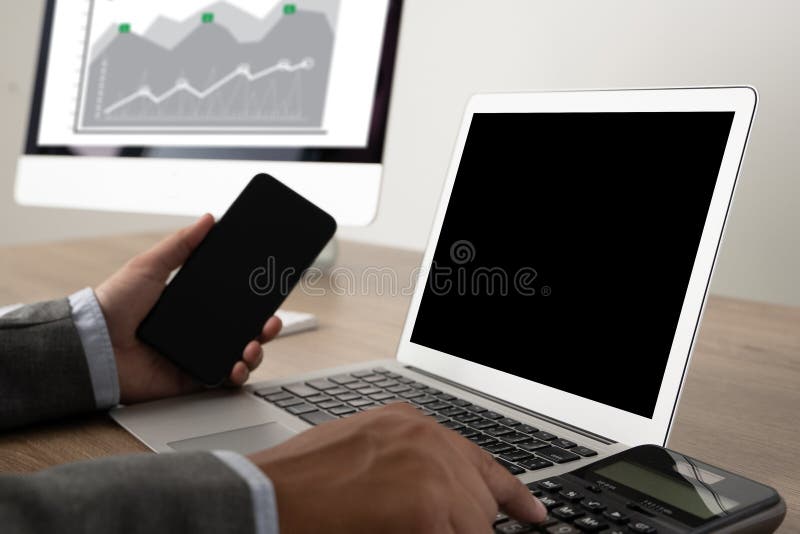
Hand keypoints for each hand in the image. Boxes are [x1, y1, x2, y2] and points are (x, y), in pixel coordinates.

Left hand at [95, 214, 281, 403]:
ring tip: (254, 345)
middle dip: (265, 329)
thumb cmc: (114, 304)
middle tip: (271, 322)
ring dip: (256, 352)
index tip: (269, 295)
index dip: (254, 302)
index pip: (233, 304)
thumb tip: (208, 219)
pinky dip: (236, 375)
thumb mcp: (150, 265)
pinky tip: (238, 366)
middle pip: (244, 331)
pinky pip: (222, 381)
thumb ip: (181, 243)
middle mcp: (198, 332)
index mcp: (192, 306)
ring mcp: (196, 356)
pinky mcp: (190, 380)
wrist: (94, 343)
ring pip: (240, 357)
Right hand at [248, 403, 546, 533]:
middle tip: (427, 527)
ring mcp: (433, 473)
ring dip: (451, 533)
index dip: (512, 494)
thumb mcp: (363, 452)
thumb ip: (407, 467)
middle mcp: (429, 440)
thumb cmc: (302, 481)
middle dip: (463, 526)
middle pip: (481, 500)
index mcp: (412, 424)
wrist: (269, 497)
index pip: (479, 461)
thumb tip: (433, 497)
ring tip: (400, 526)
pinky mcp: (429, 511)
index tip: (533, 514)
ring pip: (475, 525)